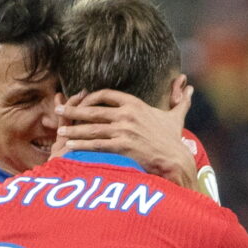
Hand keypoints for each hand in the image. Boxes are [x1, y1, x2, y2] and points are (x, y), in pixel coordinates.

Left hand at [55, 83, 198, 188]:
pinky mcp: (121, 146)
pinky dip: (81, 144)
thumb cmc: (173, 140)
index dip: (90, 98)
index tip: (80, 101)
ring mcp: (123, 130)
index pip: (105, 95)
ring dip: (73, 128)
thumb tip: (189, 87)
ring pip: (92, 128)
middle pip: (93, 110)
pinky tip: (69, 145)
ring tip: (59, 129)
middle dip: (73, 110)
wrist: (175, 159)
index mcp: (134, 104)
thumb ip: (180, 101)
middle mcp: (127, 115)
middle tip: (58, 110)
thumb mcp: (175, 117)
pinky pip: (96, 144)